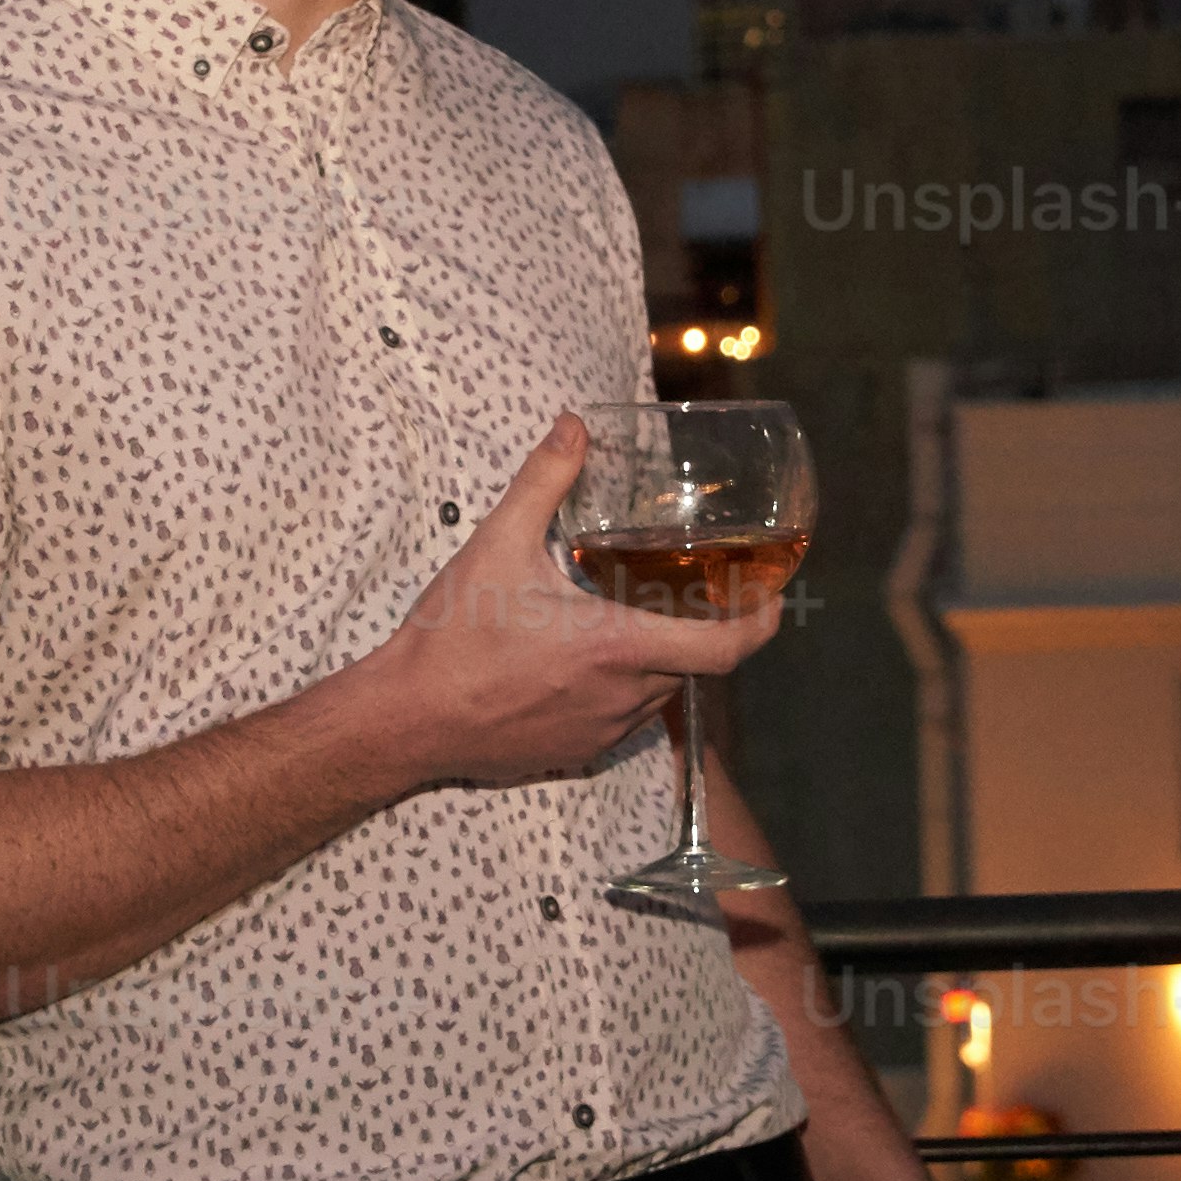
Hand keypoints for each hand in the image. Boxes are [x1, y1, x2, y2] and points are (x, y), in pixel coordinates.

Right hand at [348, 411, 770, 794]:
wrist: (407, 720)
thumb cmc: (453, 638)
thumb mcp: (496, 546)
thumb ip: (543, 482)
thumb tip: (573, 426)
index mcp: (618, 647)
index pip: (727, 649)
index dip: (763, 623)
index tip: (774, 598)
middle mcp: (623, 697)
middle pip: (695, 666)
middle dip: (702, 631)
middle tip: (692, 591)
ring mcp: (602, 732)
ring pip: (660, 694)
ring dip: (660, 660)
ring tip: (635, 619)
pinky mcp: (578, 755)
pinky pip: (624, 720)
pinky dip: (624, 690)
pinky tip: (586, 662)